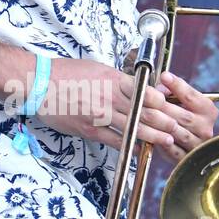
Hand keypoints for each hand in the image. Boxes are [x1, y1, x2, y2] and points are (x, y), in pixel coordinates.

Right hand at [32, 58, 218, 157]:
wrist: (40, 84)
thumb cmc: (67, 73)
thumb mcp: (97, 68)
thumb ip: (117, 79)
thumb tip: (136, 86)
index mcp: (113, 80)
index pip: (146, 92)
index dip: (163, 102)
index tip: (174, 107)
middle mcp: (110, 97)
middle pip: (144, 112)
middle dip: (164, 122)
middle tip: (178, 128)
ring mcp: (100, 115)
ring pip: (133, 128)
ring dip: (152, 136)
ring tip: (166, 141)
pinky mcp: (89, 130)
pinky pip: (114, 140)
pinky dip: (129, 146)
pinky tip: (138, 150)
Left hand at [150, 70, 218, 166]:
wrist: (187, 142)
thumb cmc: (181, 115)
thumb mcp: (180, 100)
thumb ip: (171, 92)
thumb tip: (160, 87)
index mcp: (208, 110)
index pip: (192, 96)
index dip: (177, 85)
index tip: (164, 75)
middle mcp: (206, 128)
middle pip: (183, 115)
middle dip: (163, 106)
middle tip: (145, 96)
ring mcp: (197, 144)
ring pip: (177, 132)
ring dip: (159, 124)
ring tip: (143, 114)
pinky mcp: (186, 157)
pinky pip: (173, 150)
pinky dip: (161, 141)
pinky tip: (150, 133)